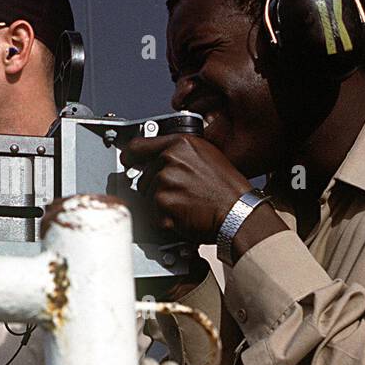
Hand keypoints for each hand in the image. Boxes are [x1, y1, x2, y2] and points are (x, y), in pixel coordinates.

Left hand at [120, 133, 251, 244]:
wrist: (237, 212)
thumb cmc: (228, 187)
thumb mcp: (206, 155)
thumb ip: (181, 152)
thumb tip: (160, 156)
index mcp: (180, 145)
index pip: (138, 147)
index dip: (130, 155)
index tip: (127, 160)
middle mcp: (169, 161)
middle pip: (144, 177)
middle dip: (157, 187)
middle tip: (183, 193)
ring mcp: (164, 184)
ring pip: (149, 197)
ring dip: (163, 203)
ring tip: (187, 203)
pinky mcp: (162, 206)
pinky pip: (155, 215)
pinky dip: (167, 219)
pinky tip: (185, 215)